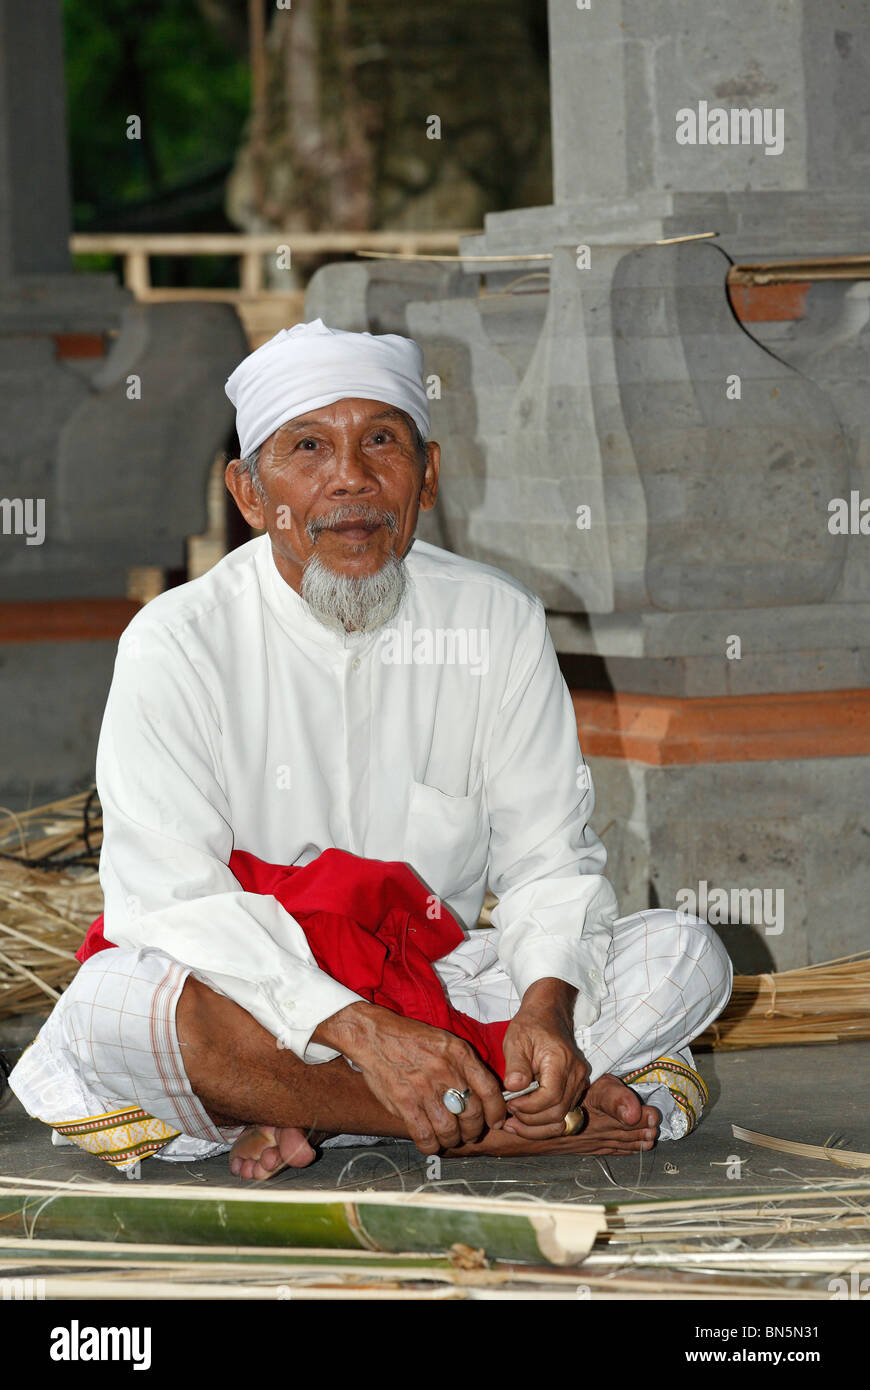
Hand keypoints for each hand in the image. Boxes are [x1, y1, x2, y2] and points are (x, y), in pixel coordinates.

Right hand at [312, 1002, 505, 1153]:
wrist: (375, 1036)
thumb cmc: (412, 1039)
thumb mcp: (446, 1041)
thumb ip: (465, 1065)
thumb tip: (482, 1094)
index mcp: (459, 1053)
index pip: (489, 1089)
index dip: (497, 1112)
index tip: (495, 1122)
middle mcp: (446, 1071)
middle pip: (472, 1114)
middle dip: (474, 1131)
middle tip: (469, 1133)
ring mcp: (425, 1088)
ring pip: (450, 1130)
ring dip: (453, 1140)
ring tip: (449, 1138)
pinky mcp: (404, 1102)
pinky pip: (425, 1135)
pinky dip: (431, 1145)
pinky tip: (431, 1143)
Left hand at [501, 978, 588, 1138]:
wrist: (548, 1014)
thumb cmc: (530, 1026)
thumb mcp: (516, 1039)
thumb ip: (516, 1065)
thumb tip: (514, 1088)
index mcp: (561, 1060)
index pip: (550, 1097)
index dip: (528, 1107)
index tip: (509, 1104)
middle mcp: (576, 1074)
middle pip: (558, 1113)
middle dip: (530, 1121)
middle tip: (508, 1115)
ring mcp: (579, 1083)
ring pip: (562, 1119)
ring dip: (536, 1127)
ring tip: (513, 1124)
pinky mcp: (575, 1089)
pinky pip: (562, 1114)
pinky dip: (544, 1122)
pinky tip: (524, 1119)